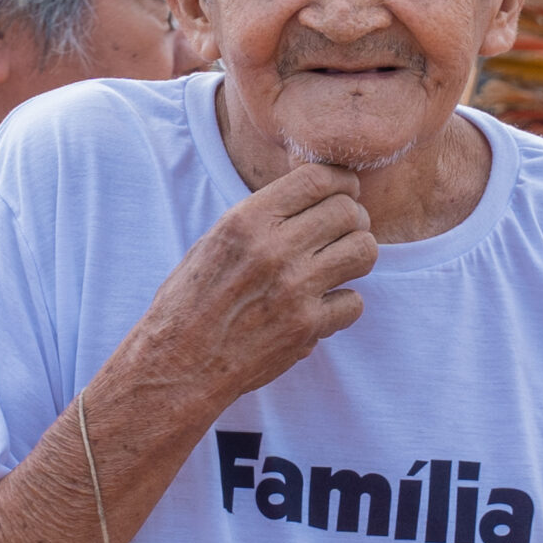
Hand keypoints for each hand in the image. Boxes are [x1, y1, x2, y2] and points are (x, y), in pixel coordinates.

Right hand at [130, 163, 375, 399]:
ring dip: (357, 255)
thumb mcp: (214, 241)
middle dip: (354, 218)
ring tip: (339, 265)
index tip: (346, 191)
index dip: (342, 181)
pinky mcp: (306, 327)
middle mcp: (273, 249)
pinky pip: (354, 302)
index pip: (317, 178)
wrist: (179, 363)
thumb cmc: (191, 300)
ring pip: (363, 250)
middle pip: (348, 211)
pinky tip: (322, 307)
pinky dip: (343, 305)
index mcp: (246, 220)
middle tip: (344, 232)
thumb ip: (261, 218)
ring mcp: (294, 289)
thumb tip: (312, 198)